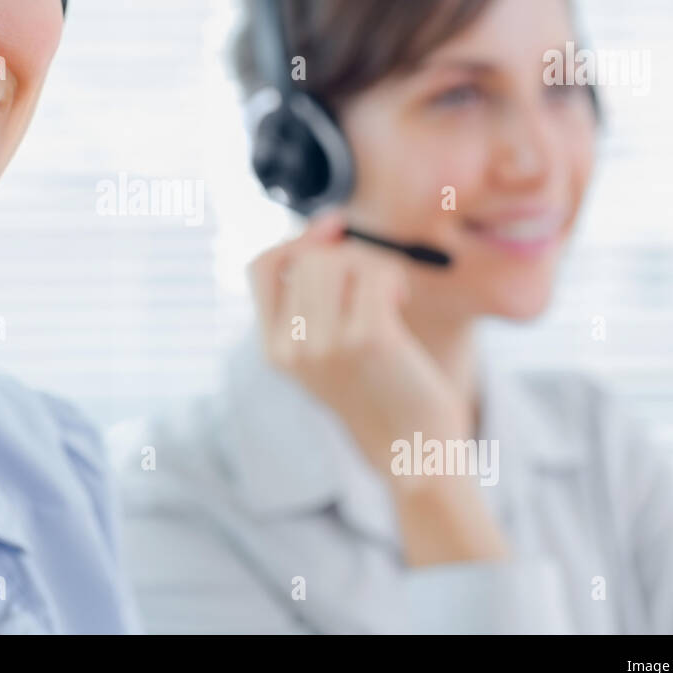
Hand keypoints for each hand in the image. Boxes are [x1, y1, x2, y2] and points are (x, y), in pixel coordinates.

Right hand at [247, 209, 467, 477]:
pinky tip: (399, 299)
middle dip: (345, 257)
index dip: (294, 240)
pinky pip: (374, 274)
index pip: (260, 267)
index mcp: (273, 350)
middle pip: (307, 258)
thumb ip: (315, 292)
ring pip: (339, 262)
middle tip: (374, 284)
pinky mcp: (369, 339)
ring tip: (387, 295)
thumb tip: (326, 224)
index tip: (331, 233)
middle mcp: (291, 348)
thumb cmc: (376, 386)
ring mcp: (327, 345)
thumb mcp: (327, 344)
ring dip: (370, 266)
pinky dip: (390, 277)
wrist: (412, 447)